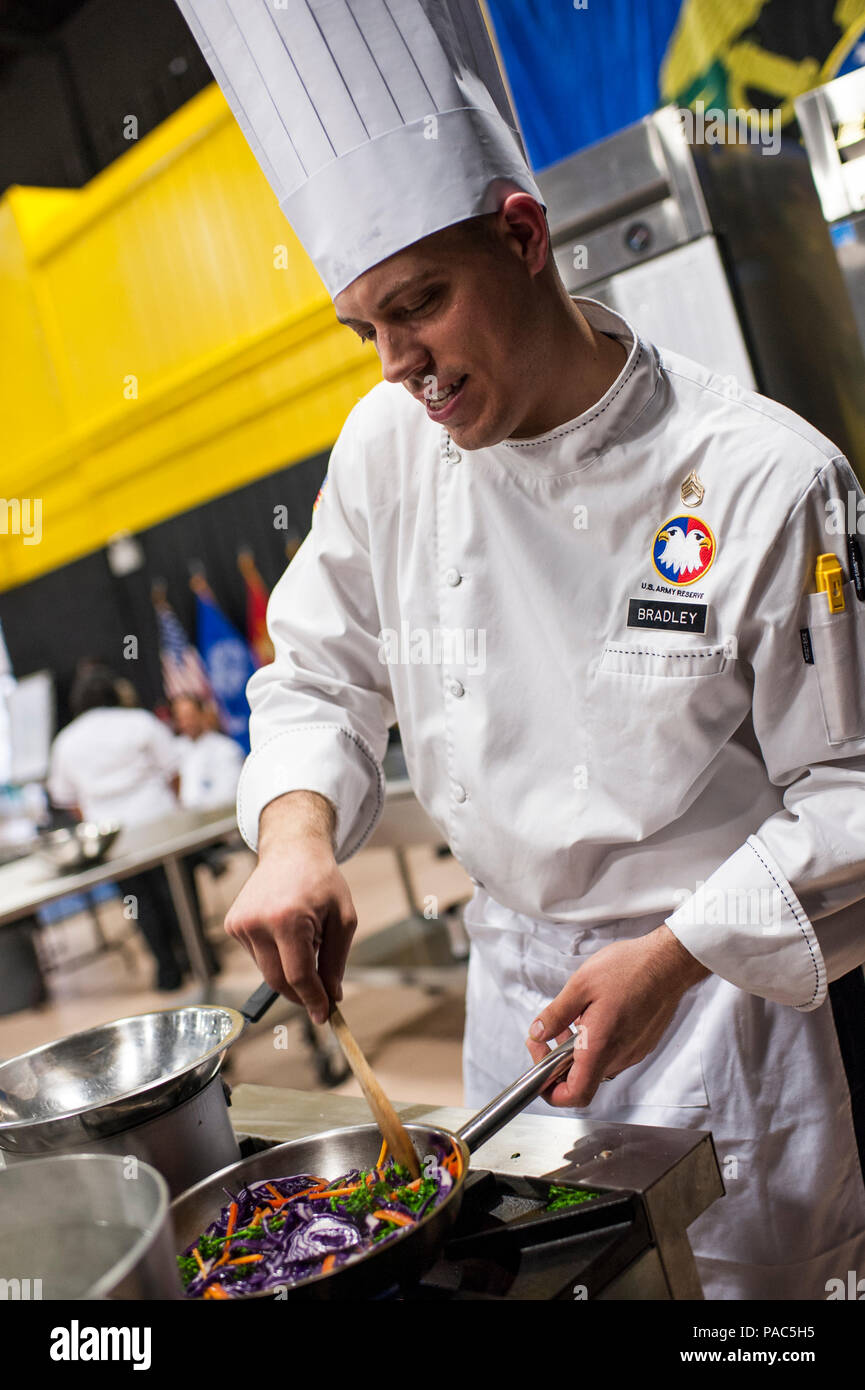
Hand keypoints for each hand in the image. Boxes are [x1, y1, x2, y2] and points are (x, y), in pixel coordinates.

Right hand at [224, 792, 356, 1023]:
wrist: (292, 850)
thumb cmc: (322, 881)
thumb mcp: (342, 919)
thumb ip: (336, 962)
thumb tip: (332, 997)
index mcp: (288, 919)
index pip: (298, 975)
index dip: (312, 1000)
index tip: (324, 1014)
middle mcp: (258, 922)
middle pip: (279, 980)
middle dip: (302, 994)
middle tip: (321, 998)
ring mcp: (241, 924)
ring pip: (267, 971)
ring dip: (290, 969)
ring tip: (306, 940)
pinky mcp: (233, 925)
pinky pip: (258, 956)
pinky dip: (276, 955)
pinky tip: (286, 931)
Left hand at [525, 925, 708, 1107]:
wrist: (669, 962)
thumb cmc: (631, 968)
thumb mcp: (581, 984)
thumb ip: (556, 1014)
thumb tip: (538, 1032)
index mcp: (601, 1045)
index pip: (576, 1094)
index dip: (552, 1091)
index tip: (541, 1069)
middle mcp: (621, 1055)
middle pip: (583, 1079)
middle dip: (559, 1060)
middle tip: (550, 1033)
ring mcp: (634, 1051)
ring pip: (598, 1064)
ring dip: (578, 1049)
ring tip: (572, 1018)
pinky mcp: (642, 1043)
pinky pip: (614, 1053)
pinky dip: (597, 1042)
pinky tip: (593, 1015)